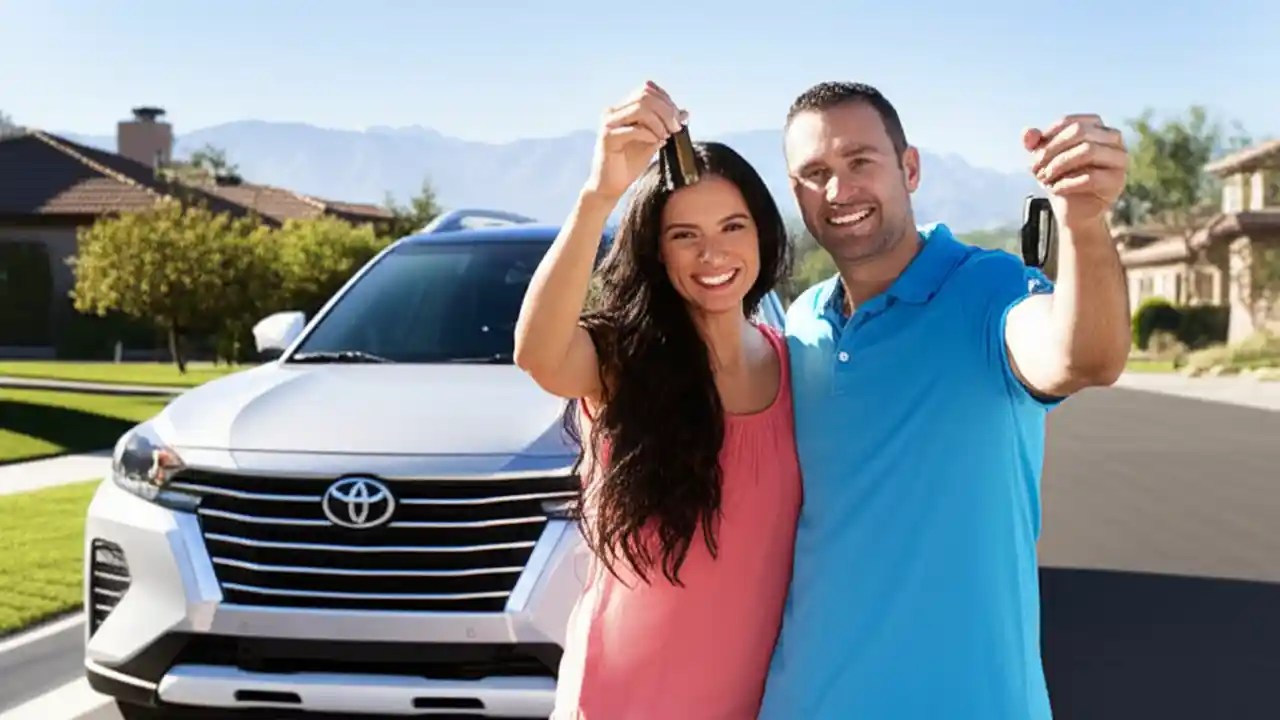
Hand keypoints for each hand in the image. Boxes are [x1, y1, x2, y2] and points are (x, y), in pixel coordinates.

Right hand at [584, 81, 686, 200]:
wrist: (611, 185)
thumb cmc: (630, 163)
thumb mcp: (654, 140)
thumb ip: (665, 125)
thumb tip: (685, 112)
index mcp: (623, 108)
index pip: (647, 89)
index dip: (666, 101)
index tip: (678, 119)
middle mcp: (613, 111)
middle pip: (645, 95)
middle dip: (666, 111)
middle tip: (675, 129)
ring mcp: (608, 123)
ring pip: (640, 108)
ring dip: (659, 122)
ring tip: (665, 136)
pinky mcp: (607, 138)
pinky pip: (634, 129)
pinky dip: (650, 134)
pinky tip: (656, 143)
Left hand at [1024, 114, 1127, 230]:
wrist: (1073, 210)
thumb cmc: (1061, 177)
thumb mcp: (1044, 159)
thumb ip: (1035, 143)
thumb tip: (1027, 133)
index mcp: (1097, 126)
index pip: (1070, 122)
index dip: (1048, 136)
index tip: (1034, 154)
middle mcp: (1114, 138)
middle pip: (1080, 132)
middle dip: (1052, 151)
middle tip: (1036, 169)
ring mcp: (1119, 159)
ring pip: (1088, 151)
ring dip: (1059, 165)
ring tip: (1044, 179)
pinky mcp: (1117, 181)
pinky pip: (1091, 177)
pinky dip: (1067, 183)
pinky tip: (1055, 190)